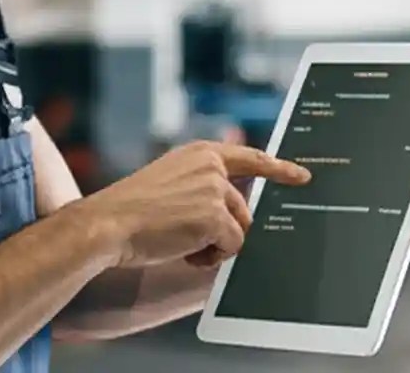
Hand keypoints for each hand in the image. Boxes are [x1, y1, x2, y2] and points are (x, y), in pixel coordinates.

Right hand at [90, 141, 310, 268]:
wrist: (107, 224)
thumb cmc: (131, 210)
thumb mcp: (170, 182)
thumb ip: (202, 185)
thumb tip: (235, 211)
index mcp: (200, 153)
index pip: (251, 157)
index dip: (280, 168)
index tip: (302, 176)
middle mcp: (212, 166)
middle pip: (244, 208)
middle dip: (223, 230)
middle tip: (186, 237)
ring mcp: (216, 190)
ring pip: (239, 229)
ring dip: (215, 244)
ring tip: (179, 241)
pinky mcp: (215, 216)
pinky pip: (232, 247)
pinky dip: (210, 256)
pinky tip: (184, 251)